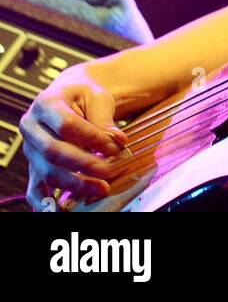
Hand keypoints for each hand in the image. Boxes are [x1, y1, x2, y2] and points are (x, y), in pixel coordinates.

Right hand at [20, 66, 131, 210]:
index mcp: (46, 103)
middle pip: (54, 151)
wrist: (70, 95)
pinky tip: (61, 211)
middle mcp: (31, 127)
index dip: (92, 138)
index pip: (67, 125)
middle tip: (111, 170)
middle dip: (85, 164)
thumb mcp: (98, 97)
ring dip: (74, 183)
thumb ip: (104, 120)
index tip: (117, 146)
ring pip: (47, 171)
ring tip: (102, 188)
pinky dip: (45, 203)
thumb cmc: (86, 95)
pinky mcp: (33, 166)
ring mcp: (30, 149)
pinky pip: (34, 189)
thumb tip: (118, 142)